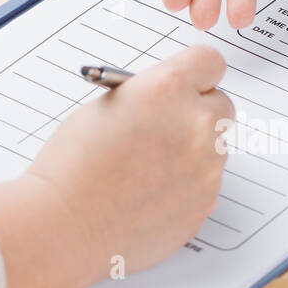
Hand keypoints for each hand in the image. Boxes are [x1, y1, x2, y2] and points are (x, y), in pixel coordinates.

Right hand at [0, 46, 233, 287]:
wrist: (65, 224)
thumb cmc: (73, 166)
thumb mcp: (107, 106)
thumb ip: (151, 97)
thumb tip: (172, 101)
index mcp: (168, 89)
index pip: (210, 62)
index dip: (197, 74)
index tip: (189, 84)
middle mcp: (196, 124)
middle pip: (222, 106)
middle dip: (199, 113)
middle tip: (168, 128)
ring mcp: (206, 167)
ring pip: (215, 149)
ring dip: (193, 152)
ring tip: (148, 170)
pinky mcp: (206, 202)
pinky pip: (206, 185)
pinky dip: (186, 187)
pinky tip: (150, 195)